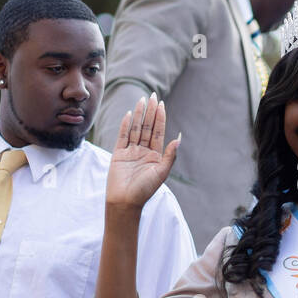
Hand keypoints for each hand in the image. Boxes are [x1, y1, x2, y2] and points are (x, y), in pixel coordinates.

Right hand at [105, 93, 180, 210]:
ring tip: (141, 100)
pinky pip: (122, 137)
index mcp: (155, 155)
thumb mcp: (161, 173)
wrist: (125, 202)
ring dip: (138, 115)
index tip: (161, 104)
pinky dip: (125, 125)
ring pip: (135, 129)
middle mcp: (143, 151)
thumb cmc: (145, 190)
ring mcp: (130, 152)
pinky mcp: (118, 154)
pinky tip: (128, 114)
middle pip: (146, 127)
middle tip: (152, 96)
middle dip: (150, 112)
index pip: (157, 132)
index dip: (160, 118)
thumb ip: (170, 155)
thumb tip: (179, 138)